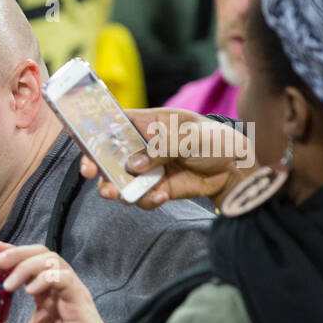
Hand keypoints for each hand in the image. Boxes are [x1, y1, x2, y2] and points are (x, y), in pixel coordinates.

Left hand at [0, 242, 110, 322]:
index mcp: (43, 296)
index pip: (27, 263)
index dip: (10, 252)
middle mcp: (56, 289)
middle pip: (38, 254)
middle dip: (14, 253)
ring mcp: (69, 291)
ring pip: (50, 259)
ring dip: (25, 266)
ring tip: (8, 285)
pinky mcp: (79, 298)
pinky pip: (63, 276)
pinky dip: (45, 277)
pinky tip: (31, 290)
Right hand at [80, 107, 248, 209]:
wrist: (237, 169)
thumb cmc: (216, 141)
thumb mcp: (192, 138)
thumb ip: (162, 149)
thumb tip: (133, 166)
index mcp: (149, 123)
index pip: (115, 123)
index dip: (96, 132)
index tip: (85, 144)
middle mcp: (143, 146)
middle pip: (110, 155)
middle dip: (98, 168)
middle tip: (92, 176)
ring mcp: (148, 168)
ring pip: (121, 180)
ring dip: (117, 189)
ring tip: (121, 195)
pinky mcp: (157, 187)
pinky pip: (141, 197)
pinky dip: (147, 199)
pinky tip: (163, 195)